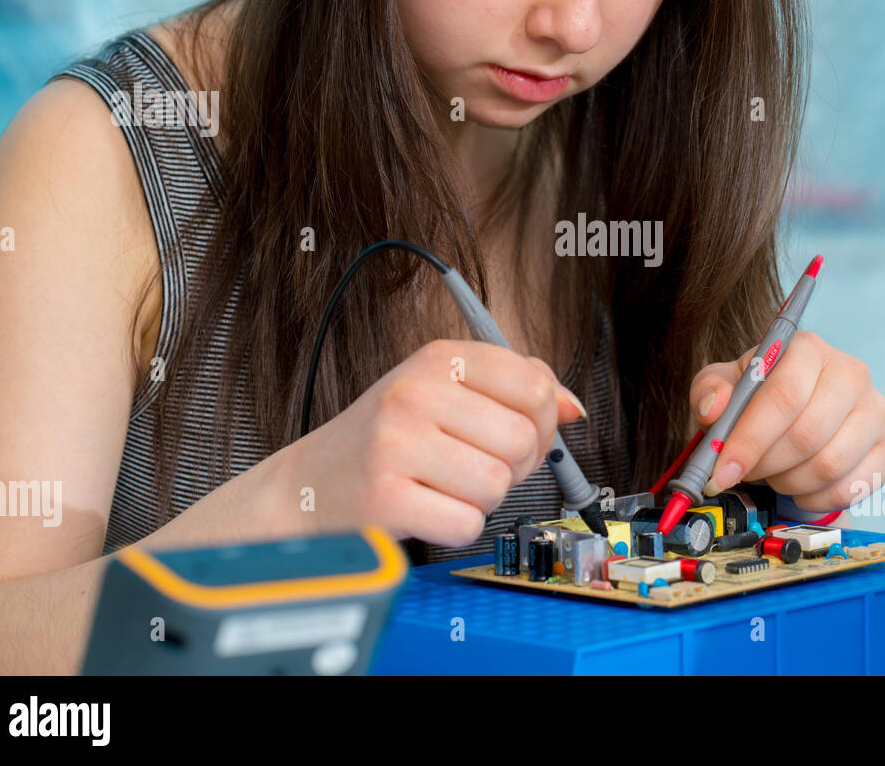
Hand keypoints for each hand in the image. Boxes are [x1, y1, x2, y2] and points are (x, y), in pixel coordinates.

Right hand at [283, 339, 585, 546]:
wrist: (310, 485)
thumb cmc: (387, 440)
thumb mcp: (445, 392)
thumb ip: (514, 390)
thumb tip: (574, 407)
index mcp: (439, 358)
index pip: (535, 385)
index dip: (540, 422)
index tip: (513, 433)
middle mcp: (415, 392)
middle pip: (522, 440)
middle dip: (511, 467)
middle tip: (471, 467)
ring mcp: (397, 443)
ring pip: (498, 485)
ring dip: (481, 499)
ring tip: (443, 486)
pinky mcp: (385, 497)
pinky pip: (466, 524)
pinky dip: (455, 527)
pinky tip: (426, 509)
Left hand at [688, 332, 884, 513]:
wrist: (796, 411)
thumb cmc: (758, 396)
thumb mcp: (725, 385)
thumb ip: (710, 391)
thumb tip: (714, 407)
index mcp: (809, 349)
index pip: (784, 397)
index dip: (750, 439)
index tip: (723, 470)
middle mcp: (851, 374)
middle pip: (807, 434)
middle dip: (766, 464)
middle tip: (746, 471)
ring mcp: (875, 411)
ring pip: (829, 465)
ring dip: (789, 482)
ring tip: (773, 473)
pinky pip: (852, 488)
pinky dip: (816, 498)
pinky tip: (799, 487)